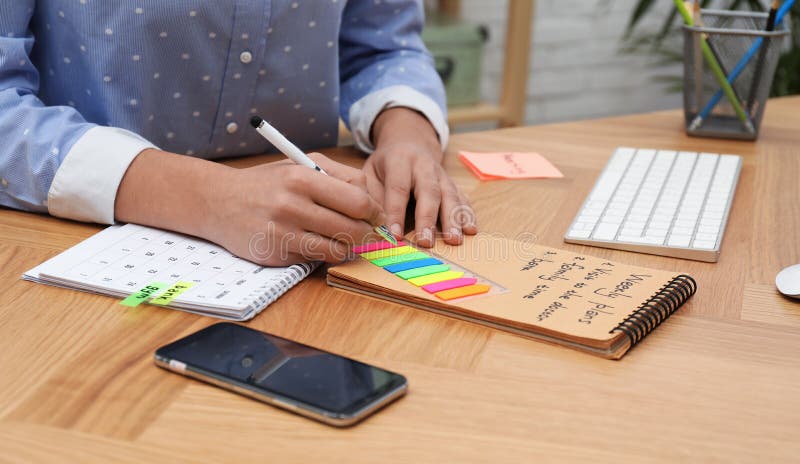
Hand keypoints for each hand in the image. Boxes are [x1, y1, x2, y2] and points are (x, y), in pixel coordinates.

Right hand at [116, 149, 384, 265]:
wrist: (218, 201)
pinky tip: (320, 244)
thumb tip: (373, 199)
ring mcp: (284, 231)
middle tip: (367, 233)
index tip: (377, 217)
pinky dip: (324, 254)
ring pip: (337, 249)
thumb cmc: (267, 183)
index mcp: (303, 177)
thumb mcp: (300, 166)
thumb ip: (338, 176)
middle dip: (366, 234)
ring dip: (348, 248)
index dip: (375, 212)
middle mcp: (293, 204)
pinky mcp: (276, 253)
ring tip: (344, 239)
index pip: (358, 201)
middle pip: (352, 228)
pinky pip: (316, 259)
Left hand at [363, 108, 476, 246]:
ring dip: (453, 219)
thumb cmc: (387, 164)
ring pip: (450, 195)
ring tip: (454, 240)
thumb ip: (372, 195)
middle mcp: (424, 167)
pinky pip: (462, 198)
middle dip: (428, 219)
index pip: (398, 189)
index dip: (396, 213)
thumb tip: (374, 225)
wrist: (410, 141)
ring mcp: (442, 175)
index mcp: (400, 161)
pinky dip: (467, 214)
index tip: (394, 236)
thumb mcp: (370, 171)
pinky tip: (470, 230)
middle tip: (426, 242)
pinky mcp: (453, 183)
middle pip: (429, 192)